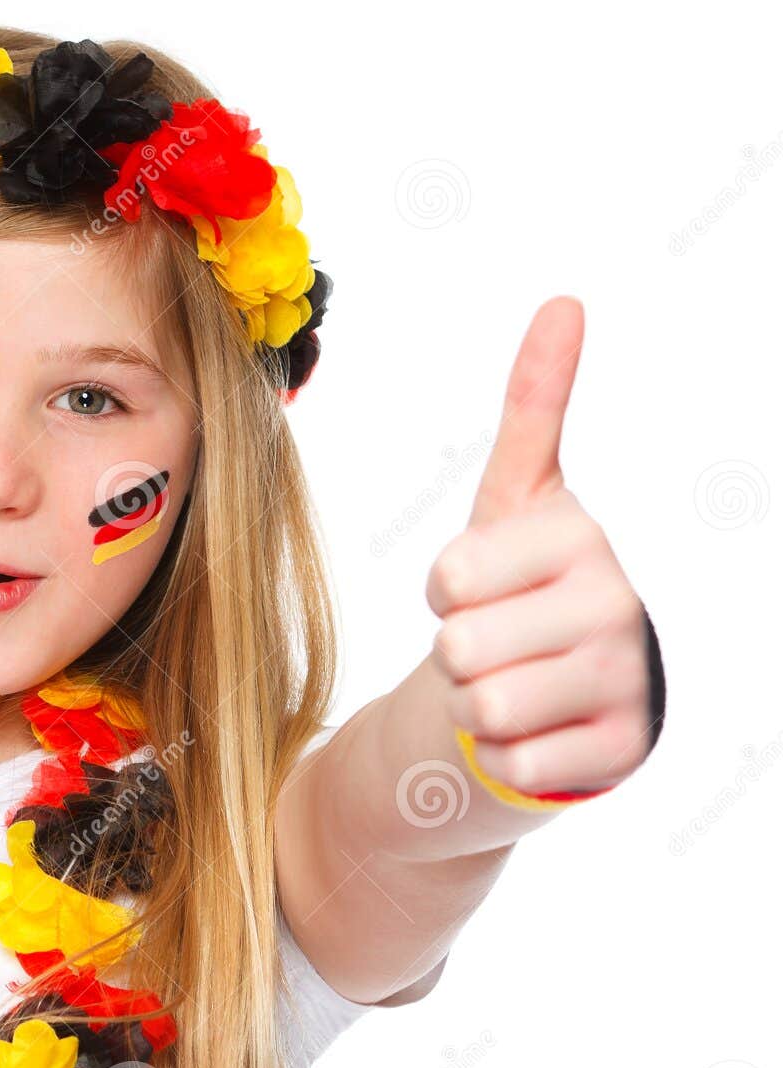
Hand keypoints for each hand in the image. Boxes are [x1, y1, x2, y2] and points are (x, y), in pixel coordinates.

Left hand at [424, 297, 652, 797]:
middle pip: (461, 648)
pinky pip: (514, 767)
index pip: (450, 577)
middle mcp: (615, 604)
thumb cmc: (522, 587)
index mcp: (577, 537)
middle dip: (456, 656)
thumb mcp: (517, 499)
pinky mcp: (621, 753)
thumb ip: (534, 406)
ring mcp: (624, 681)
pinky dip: (507, 759)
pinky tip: (539, 732)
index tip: (478, 588)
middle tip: (495, 645)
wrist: (566, 685)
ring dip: (475, 708)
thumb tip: (564, 300)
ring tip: (514, 685)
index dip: (443, 593)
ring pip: (483, 710)